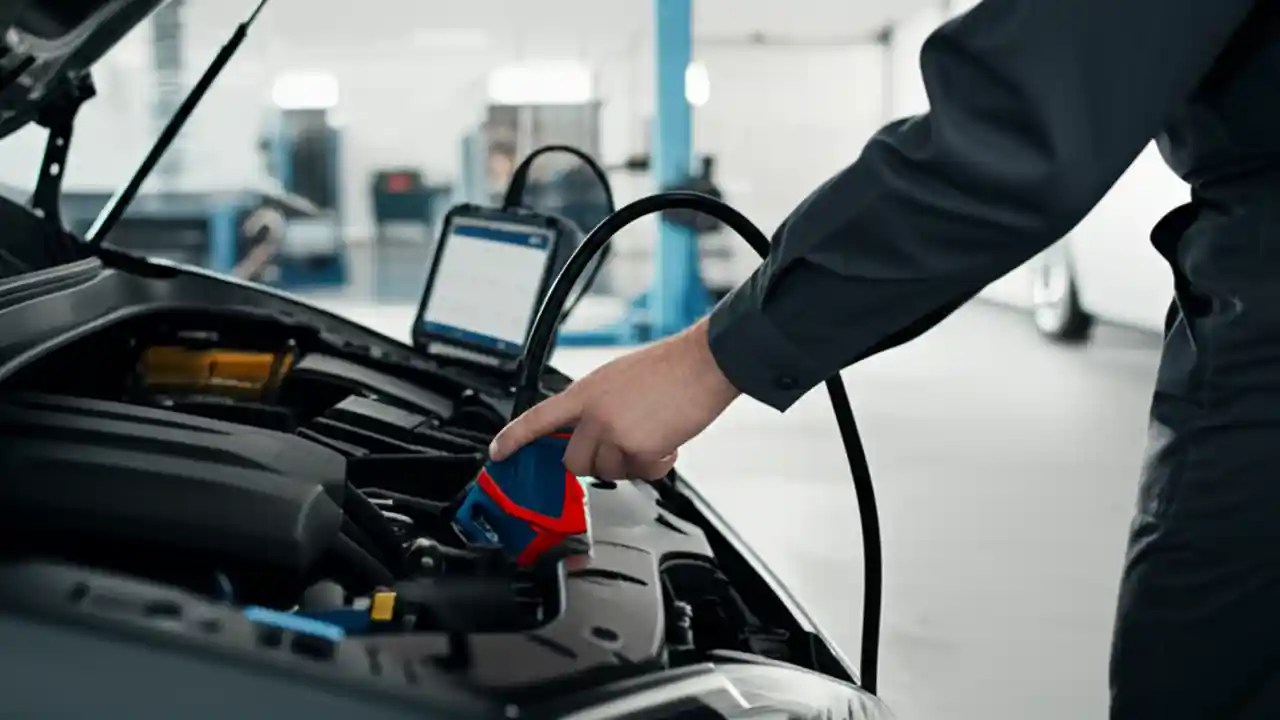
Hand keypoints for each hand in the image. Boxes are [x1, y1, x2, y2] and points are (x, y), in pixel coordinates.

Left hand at [490, 318, 740, 480]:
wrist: (704, 363)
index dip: (514, 438)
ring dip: (631, 462)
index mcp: (585, 392)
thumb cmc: (669, 367)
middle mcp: (595, 414)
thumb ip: (597, 406)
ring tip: (652, 435)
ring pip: (608, 472)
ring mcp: (616, 434)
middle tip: (620, 448)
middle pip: (575, 462)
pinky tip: (667, 442)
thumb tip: (592, 434)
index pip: (538, 418)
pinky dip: (656, 465)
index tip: (498, 452)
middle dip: (595, 463)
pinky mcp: (641, 450)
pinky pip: (641, 474)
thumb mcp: (618, 378)